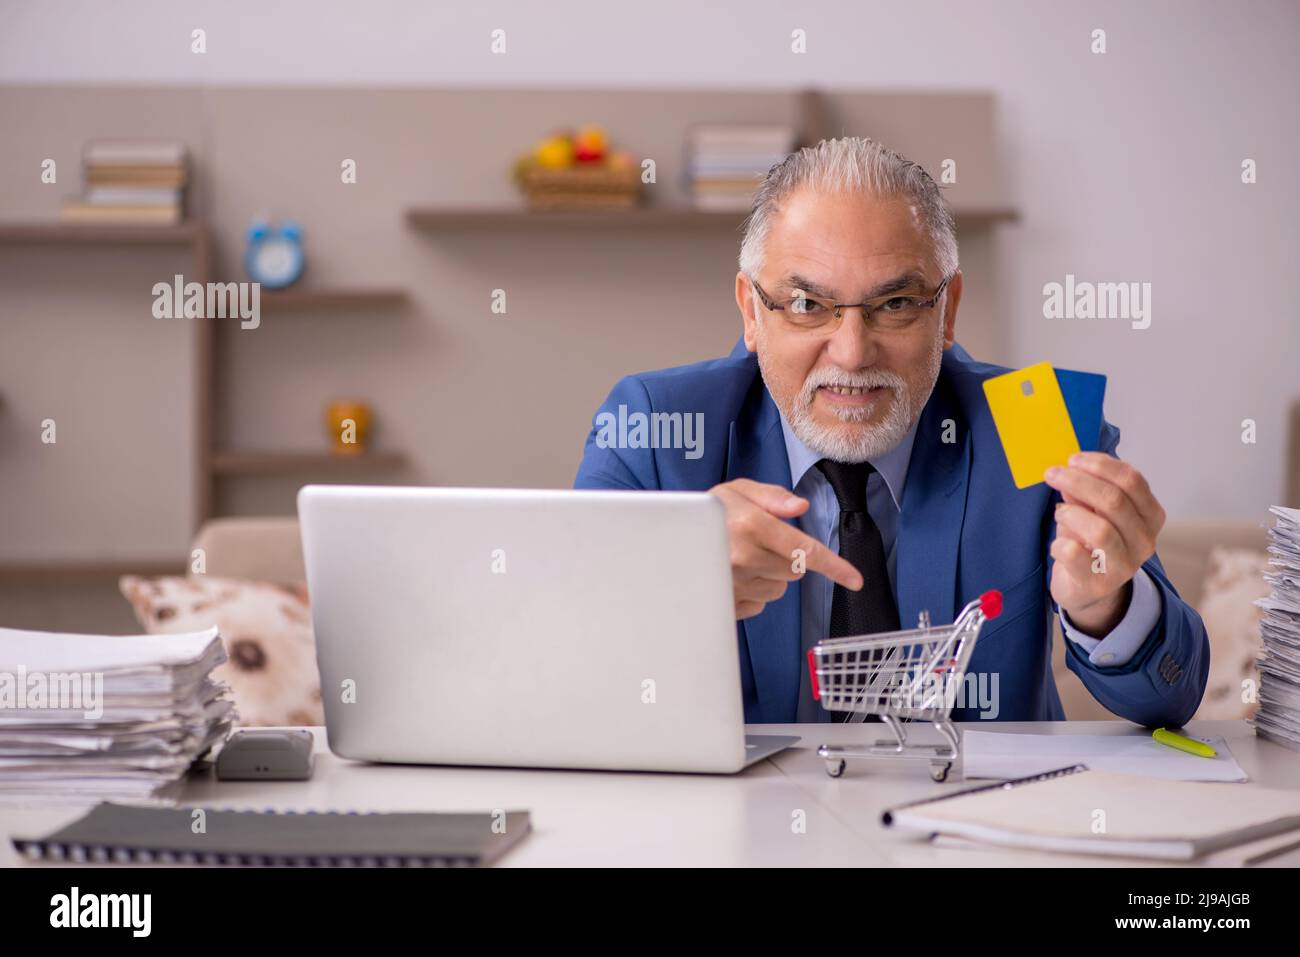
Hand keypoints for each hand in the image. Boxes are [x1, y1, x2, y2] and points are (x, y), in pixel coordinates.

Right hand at [708, 478, 862, 619]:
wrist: (666, 540)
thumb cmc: (703, 513)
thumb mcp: (735, 490)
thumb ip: (771, 496)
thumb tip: (800, 507)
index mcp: (751, 526)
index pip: (806, 550)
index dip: (835, 566)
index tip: (855, 580)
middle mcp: (743, 557)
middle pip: (796, 570)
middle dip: (788, 557)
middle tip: (760, 543)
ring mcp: (734, 584)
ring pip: (779, 589)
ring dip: (771, 575)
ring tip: (742, 558)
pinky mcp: (726, 603)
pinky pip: (759, 603)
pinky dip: (754, 591)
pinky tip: (734, 575)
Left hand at [1043, 452, 1165, 636]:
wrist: (1090, 591)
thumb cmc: (1092, 543)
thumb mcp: (1093, 512)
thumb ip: (1085, 492)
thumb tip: (1069, 470)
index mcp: (1150, 515)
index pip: (1132, 481)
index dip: (1100, 465)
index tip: (1073, 459)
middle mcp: (1144, 540)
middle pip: (1114, 500)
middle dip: (1078, 481)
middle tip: (1053, 474)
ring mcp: (1125, 565)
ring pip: (1100, 529)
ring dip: (1071, 513)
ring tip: (1059, 512)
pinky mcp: (1098, 584)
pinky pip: (1075, 555)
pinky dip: (1060, 543)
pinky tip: (1058, 543)